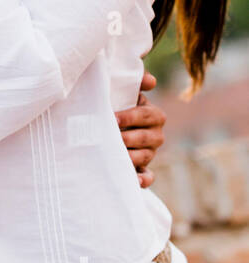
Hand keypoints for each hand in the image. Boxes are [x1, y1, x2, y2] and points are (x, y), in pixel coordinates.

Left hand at [115, 70, 165, 187]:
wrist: (106, 127)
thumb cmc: (116, 106)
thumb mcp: (124, 93)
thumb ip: (135, 82)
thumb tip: (151, 81)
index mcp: (153, 115)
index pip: (147, 115)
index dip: (131, 116)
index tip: (113, 118)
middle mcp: (155, 134)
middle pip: (146, 137)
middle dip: (128, 137)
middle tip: (111, 137)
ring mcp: (150, 153)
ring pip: (145, 156)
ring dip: (131, 156)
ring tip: (114, 155)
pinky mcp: (143, 169)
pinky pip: (148, 177)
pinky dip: (143, 180)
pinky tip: (135, 181)